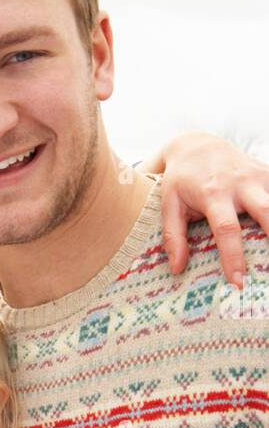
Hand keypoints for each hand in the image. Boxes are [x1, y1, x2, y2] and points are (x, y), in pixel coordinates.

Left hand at [152, 133, 268, 285]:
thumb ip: (173, 236)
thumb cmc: (181, 180)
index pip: (227, 229)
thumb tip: (177, 268)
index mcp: (214, 193)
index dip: (233, 257)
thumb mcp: (169, 205)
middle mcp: (240, 183)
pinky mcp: (268, 173)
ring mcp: (258, 176)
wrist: (197, 145)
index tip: (238, 282)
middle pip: (266, 212)